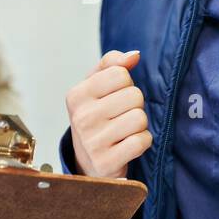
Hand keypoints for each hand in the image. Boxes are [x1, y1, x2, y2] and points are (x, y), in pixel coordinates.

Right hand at [66, 49, 152, 177]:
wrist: (88, 161)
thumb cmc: (96, 117)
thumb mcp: (95, 87)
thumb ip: (112, 64)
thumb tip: (134, 56)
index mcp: (76, 95)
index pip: (120, 74)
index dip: (125, 85)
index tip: (114, 98)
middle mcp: (81, 118)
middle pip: (134, 95)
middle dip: (134, 105)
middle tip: (120, 117)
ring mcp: (92, 142)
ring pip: (140, 118)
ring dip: (139, 125)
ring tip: (123, 131)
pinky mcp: (106, 162)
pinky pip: (141, 141)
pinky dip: (141, 142)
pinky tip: (126, 145)